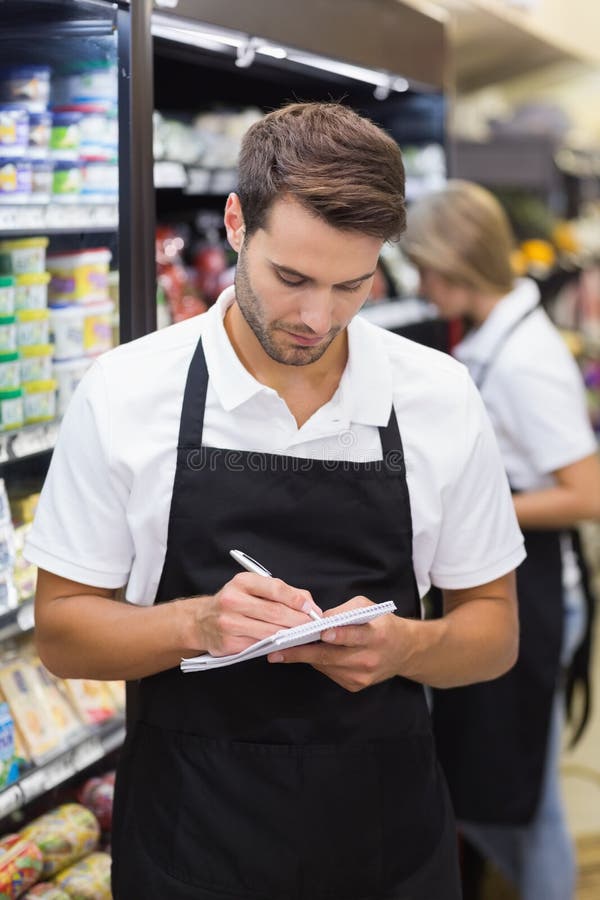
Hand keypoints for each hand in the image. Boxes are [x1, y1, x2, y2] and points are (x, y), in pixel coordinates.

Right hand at [189, 573, 321, 656]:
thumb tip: (310, 604)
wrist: (202, 621)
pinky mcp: (229, 643)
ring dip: (291, 635)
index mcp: (242, 582)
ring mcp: (229, 623)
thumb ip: (283, 592)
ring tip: (304, 636)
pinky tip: (286, 644)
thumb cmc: (235, 602)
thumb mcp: (253, 588)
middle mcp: (233, 600)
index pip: (275, 588)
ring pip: (269, 632)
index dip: (297, 600)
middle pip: (275, 612)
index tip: (312, 609)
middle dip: (299, 621)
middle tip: (314, 627)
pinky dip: (276, 646)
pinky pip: (259, 645)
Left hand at [267, 596, 406, 690]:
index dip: (338, 635)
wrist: (404, 651)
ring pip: (325, 665)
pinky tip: (311, 654)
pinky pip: (329, 672)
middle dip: (302, 652)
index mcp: (375, 635)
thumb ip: (342, 611)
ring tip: (284, 649)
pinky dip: (318, 662)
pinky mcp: (355, 685)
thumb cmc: (382, 624)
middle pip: (330, 656)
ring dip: (306, 656)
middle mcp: (368, 659)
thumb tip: (317, 618)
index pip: (354, 636)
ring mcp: (361, 676)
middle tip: (278, 650)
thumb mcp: (367, 607)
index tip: (320, 633)